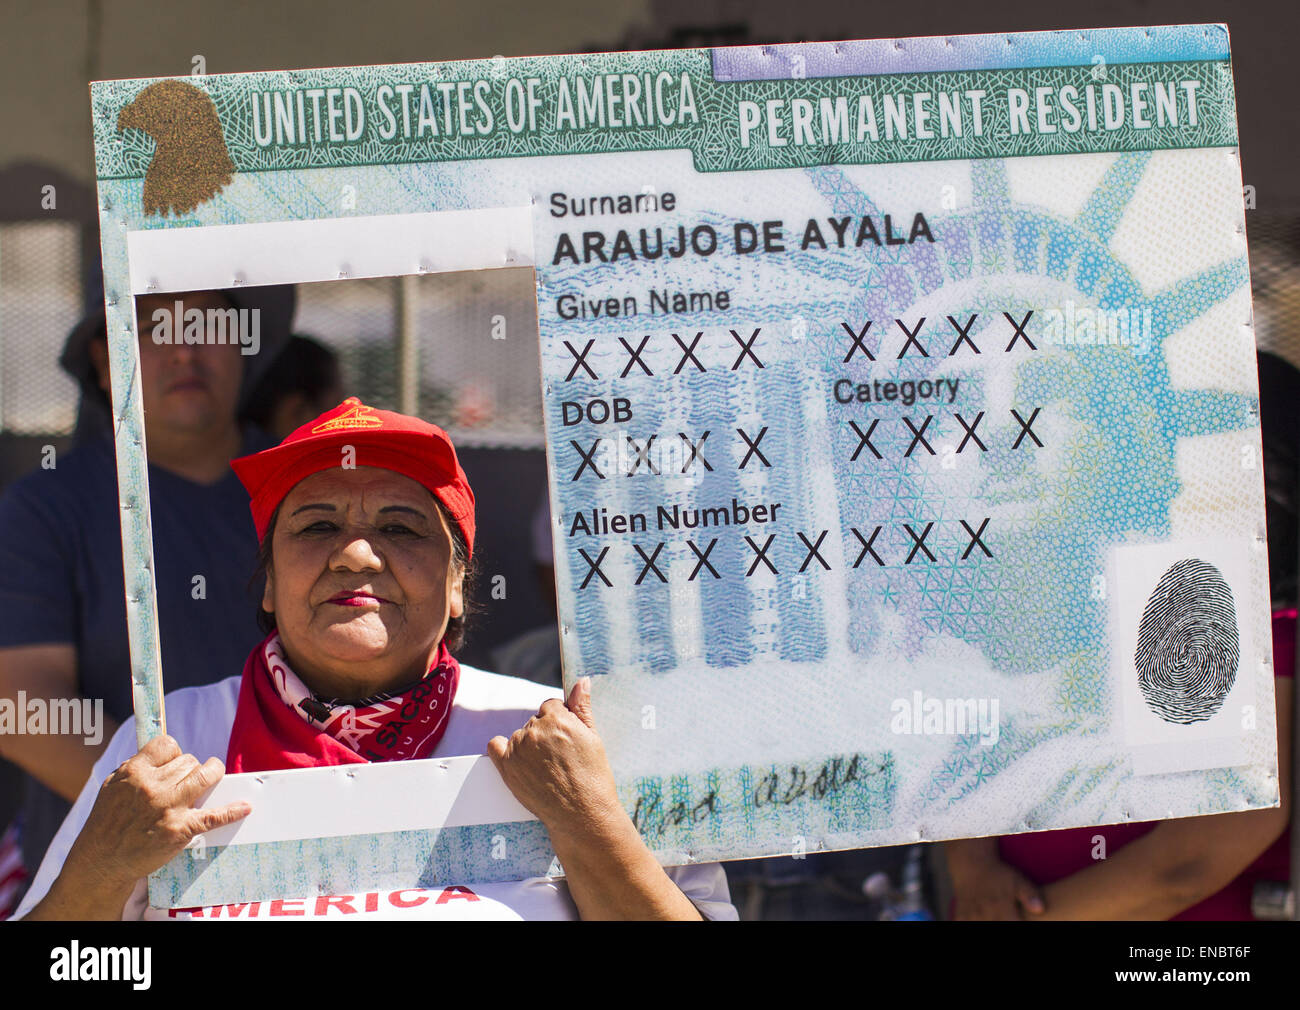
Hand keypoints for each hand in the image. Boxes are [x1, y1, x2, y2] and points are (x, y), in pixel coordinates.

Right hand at [63, 734, 250, 892]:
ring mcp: (168, 808)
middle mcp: (152, 787)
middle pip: (189, 761)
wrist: (101, 862)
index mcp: (134, 772)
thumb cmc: (107, 822)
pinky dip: (232, 811)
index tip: (175, 762)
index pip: (168, 745)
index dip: (175, 752)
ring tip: (214, 776)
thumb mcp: (113, 786)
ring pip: (205, 776)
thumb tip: (164, 752)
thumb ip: (137, 767)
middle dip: (191, 768)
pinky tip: (244, 808)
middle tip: (186, 782)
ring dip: (214, 774)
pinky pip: (213, 815)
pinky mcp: (180, 830)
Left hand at [487, 678, 624, 844]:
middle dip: (545, 734)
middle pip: (535, 720)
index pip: (550, 706)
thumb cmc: (593, 776)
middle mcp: (535, 730)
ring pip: (519, 735)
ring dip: (528, 745)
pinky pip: (495, 746)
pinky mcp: (507, 767)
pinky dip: (502, 749)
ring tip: (546, 767)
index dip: (559, 722)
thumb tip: (581, 681)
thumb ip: (582, 707)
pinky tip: (516, 760)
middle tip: (559, 757)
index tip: (566, 739)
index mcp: (558, 718)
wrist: (582, 813)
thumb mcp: (593, 737)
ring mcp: (519, 748)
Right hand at [948, 850, 1045, 920]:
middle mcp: (985, 913)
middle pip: (997, 927)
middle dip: (1004, 925)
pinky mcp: (961, 915)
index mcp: (1001, 908)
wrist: (971, 864)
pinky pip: (962, 924)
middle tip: (1006, 915)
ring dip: (988, 924)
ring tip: (996, 916)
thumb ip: (1029, 895)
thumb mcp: (1017, 880)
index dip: (1019, 924)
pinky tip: (981, 918)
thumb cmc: (999, 874)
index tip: (1020, 920)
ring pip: (982, 927)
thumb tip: (1040, 909)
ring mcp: (971, 915)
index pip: (1013, 925)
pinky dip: (971, 923)